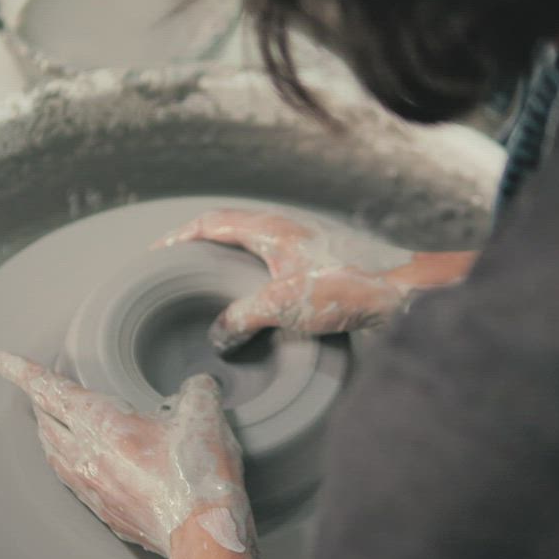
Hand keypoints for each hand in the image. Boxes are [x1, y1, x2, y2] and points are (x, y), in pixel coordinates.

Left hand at [0, 352, 251, 556]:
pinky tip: (78, 464)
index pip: (51, 390)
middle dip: (39, 400)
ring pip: (54, 454)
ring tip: (50, 422)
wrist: (203, 535)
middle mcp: (87, 456)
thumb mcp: (204, 416)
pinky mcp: (106, 513)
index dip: (23, 371)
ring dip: (49, 432)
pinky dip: (66, 462)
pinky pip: (71, 481)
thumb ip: (197, 391)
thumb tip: (197, 386)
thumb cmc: (198, 475)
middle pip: (46, 422)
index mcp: (102, 424)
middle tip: (37, 387)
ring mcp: (93, 489)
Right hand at [156, 209, 477, 351]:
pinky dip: (250, 287)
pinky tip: (251, 311)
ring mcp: (301, 251)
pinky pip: (270, 274)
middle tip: (174, 275)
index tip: (155, 256)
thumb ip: (242, 317)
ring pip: (250, 255)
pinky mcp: (317, 271)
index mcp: (269, 229)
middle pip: (227, 235)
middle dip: (197, 252)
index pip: (210, 223)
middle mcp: (283, 233)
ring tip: (204, 296)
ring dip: (225, 270)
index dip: (178, 238)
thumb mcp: (284, 304)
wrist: (403, 291)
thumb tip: (218, 335)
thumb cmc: (349, 285)